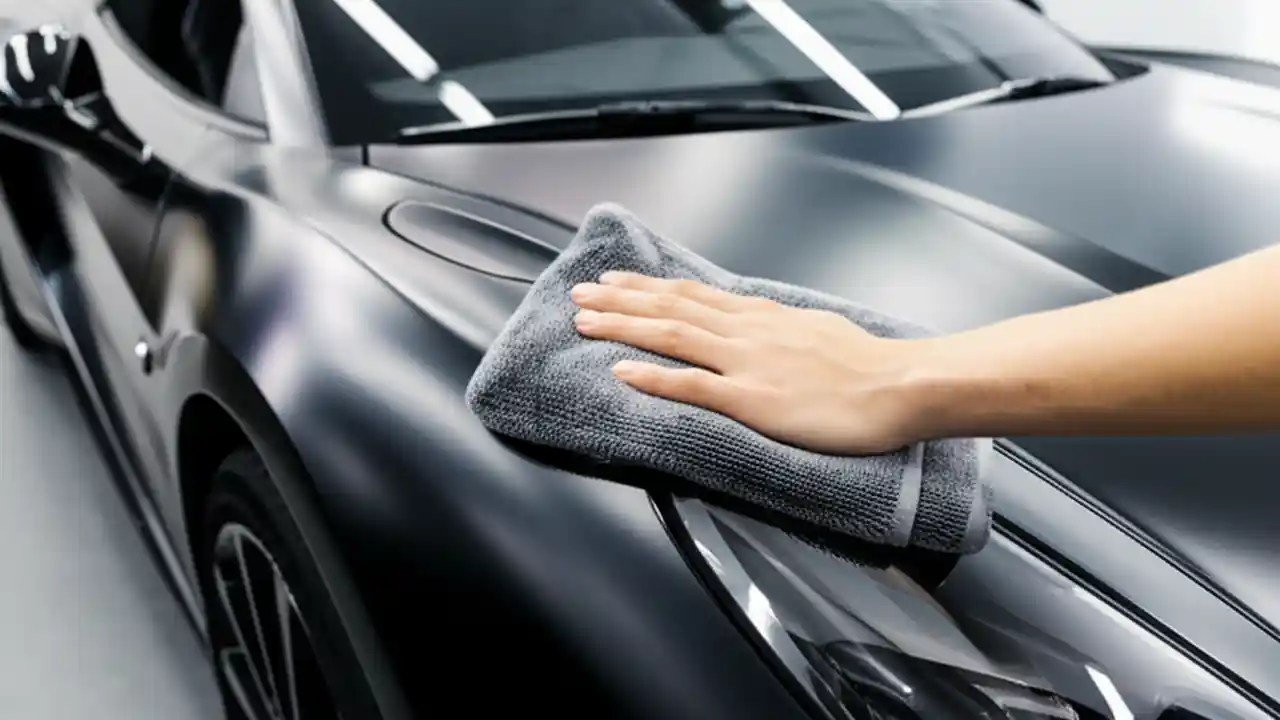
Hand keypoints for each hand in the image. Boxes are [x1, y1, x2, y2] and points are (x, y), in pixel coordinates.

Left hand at [570, 272, 934, 454]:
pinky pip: (693, 386)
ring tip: (586, 322)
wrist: (901, 385)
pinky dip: (653, 378)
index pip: (693, 294)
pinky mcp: (753, 401)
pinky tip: (622, 372)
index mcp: (762, 317)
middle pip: (671, 308)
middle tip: (581, 294)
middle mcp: (747, 332)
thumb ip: (780, 328)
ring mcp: (747, 364)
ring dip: (624, 327)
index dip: (649, 287)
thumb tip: (761, 325)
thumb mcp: (818, 329)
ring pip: (672, 336)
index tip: (617, 280)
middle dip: (620, 301)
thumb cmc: (869, 366)